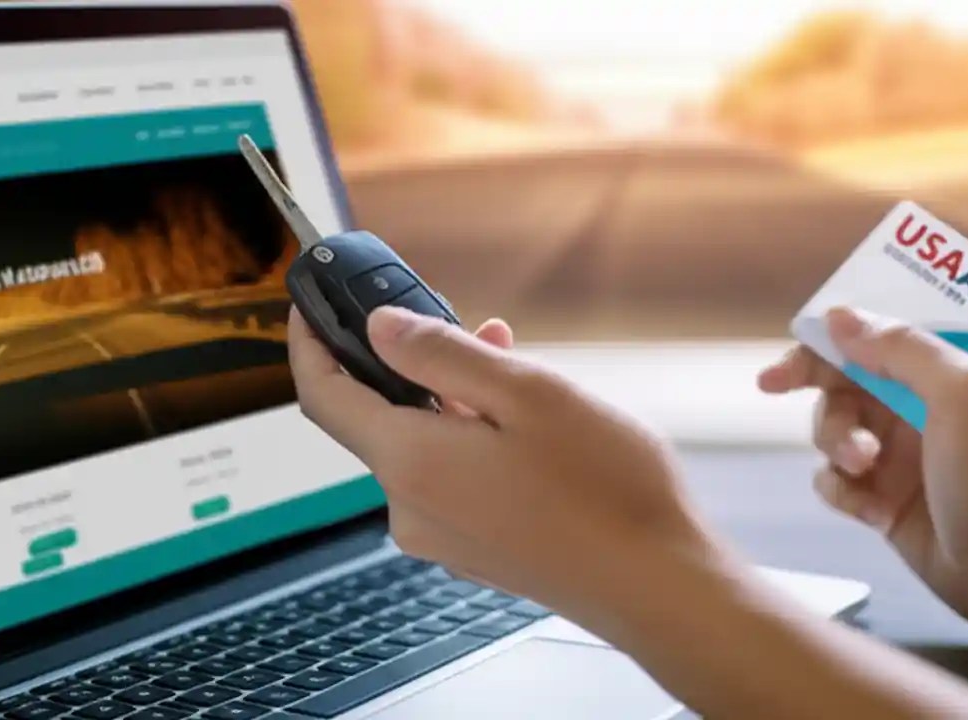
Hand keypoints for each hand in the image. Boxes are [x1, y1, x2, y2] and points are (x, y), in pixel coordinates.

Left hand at [286, 306, 725, 628]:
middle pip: (379, 416)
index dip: (309, 342)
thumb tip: (379, 329)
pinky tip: (524, 419)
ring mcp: (443, 535)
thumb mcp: (528, 395)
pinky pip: (450, 477)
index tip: (312, 303)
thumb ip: (441, 356)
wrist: (658, 587)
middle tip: (455, 317)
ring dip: (452, 396)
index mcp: (410, 463)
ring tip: (513, 361)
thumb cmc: (606, 492)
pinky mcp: (475, 549)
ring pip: (422, 444)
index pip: (323, 395)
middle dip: (410, 361)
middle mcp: (412, 507)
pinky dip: (470, 436)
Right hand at [758, 308, 967, 631]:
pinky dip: (841, 491)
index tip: (788, 362)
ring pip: (831, 430)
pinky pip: (833, 480)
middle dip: (824, 395)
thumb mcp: (960, 392)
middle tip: (778, 392)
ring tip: (863, 467)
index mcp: (947, 370)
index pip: (876, 336)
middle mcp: (920, 406)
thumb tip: (839, 318)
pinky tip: (871, 512)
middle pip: (841, 382)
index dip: (826, 341)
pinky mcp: (882, 497)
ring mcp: (899, 453)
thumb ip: (901, 348)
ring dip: (836, 443)